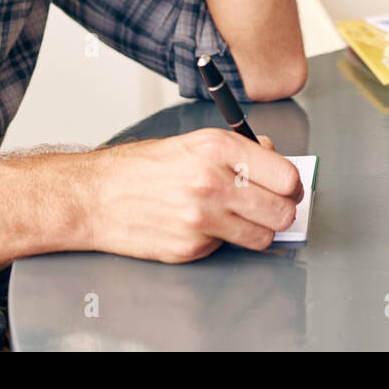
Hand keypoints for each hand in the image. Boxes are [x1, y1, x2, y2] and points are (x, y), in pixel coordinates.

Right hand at [82, 128, 303, 263]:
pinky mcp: (191, 247)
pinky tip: (201, 225)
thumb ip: (240, 150)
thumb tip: (275, 160)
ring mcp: (202, 218)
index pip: (286, 176)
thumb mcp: (194, 141)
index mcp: (218, 148)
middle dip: (281, 211)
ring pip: (264, 237)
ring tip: (239, 218)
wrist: (96, 196)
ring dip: (258, 229)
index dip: (291, 185)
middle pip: (282, 211)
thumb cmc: (142, 167)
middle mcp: (213, 182)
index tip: (288, 188)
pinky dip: (221, 239)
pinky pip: (228, 247)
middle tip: (271, 207)